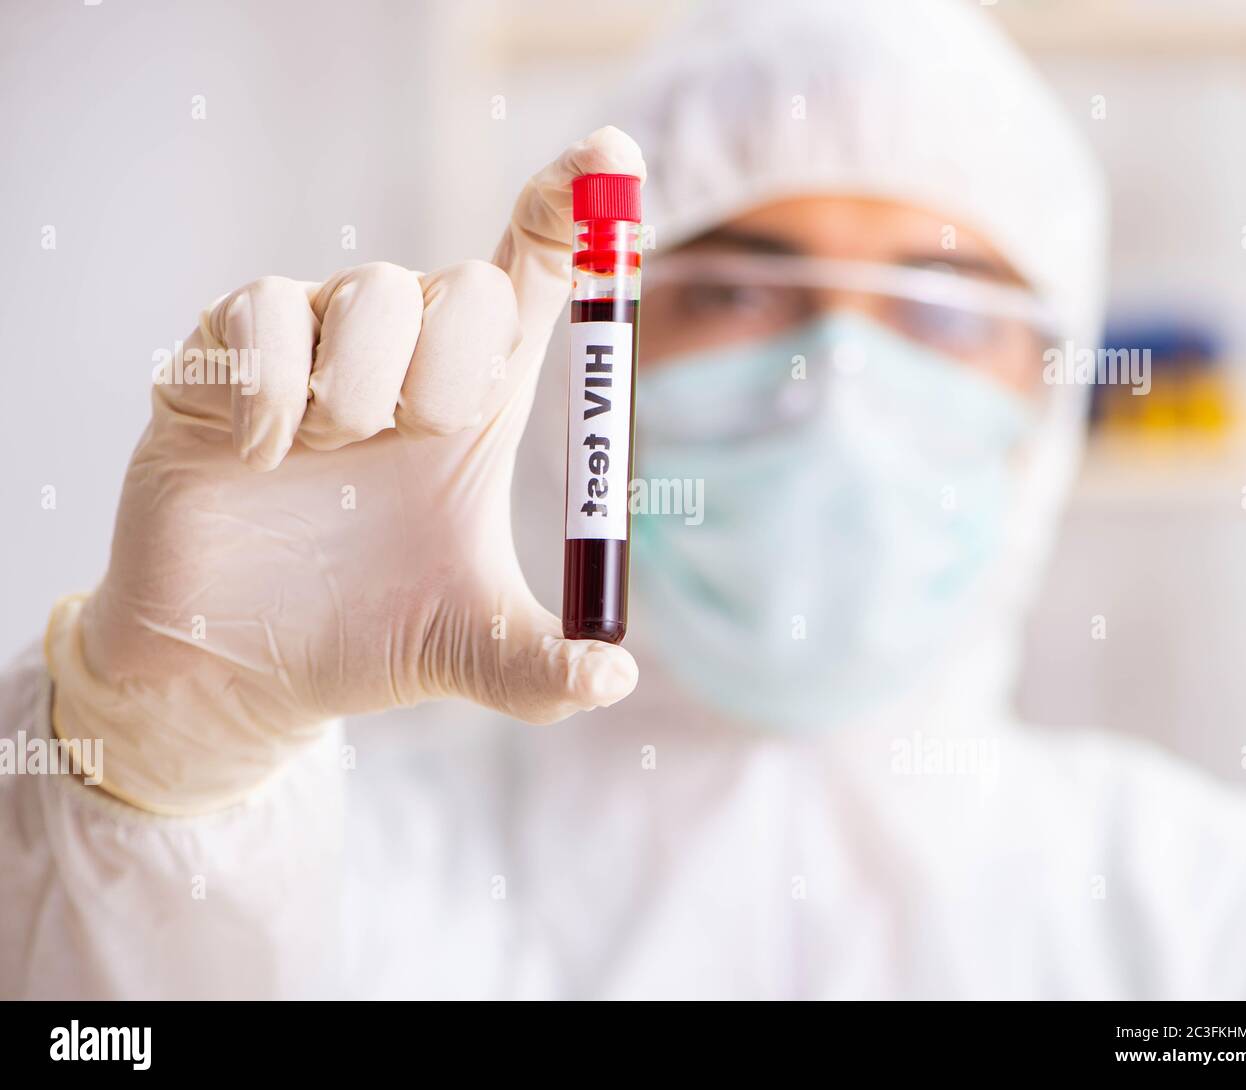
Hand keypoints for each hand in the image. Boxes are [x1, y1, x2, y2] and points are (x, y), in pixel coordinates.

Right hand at [46, 127, 645, 813]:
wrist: (240, 671)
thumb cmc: (364, 639)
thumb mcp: (470, 652)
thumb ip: (546, 668)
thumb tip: (615, 681)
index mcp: (475, 400)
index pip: (534, 272)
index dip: (574, 210)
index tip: (610, 155)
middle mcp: (405, 356)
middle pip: (472, 281)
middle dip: (461, 367)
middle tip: (416, 441)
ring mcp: (313, 347)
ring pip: (374, 291)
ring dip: (366, 391)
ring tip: (328, 459)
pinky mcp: (221, 355)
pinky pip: (260, 316)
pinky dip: (270, 393)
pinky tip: (255, 459)